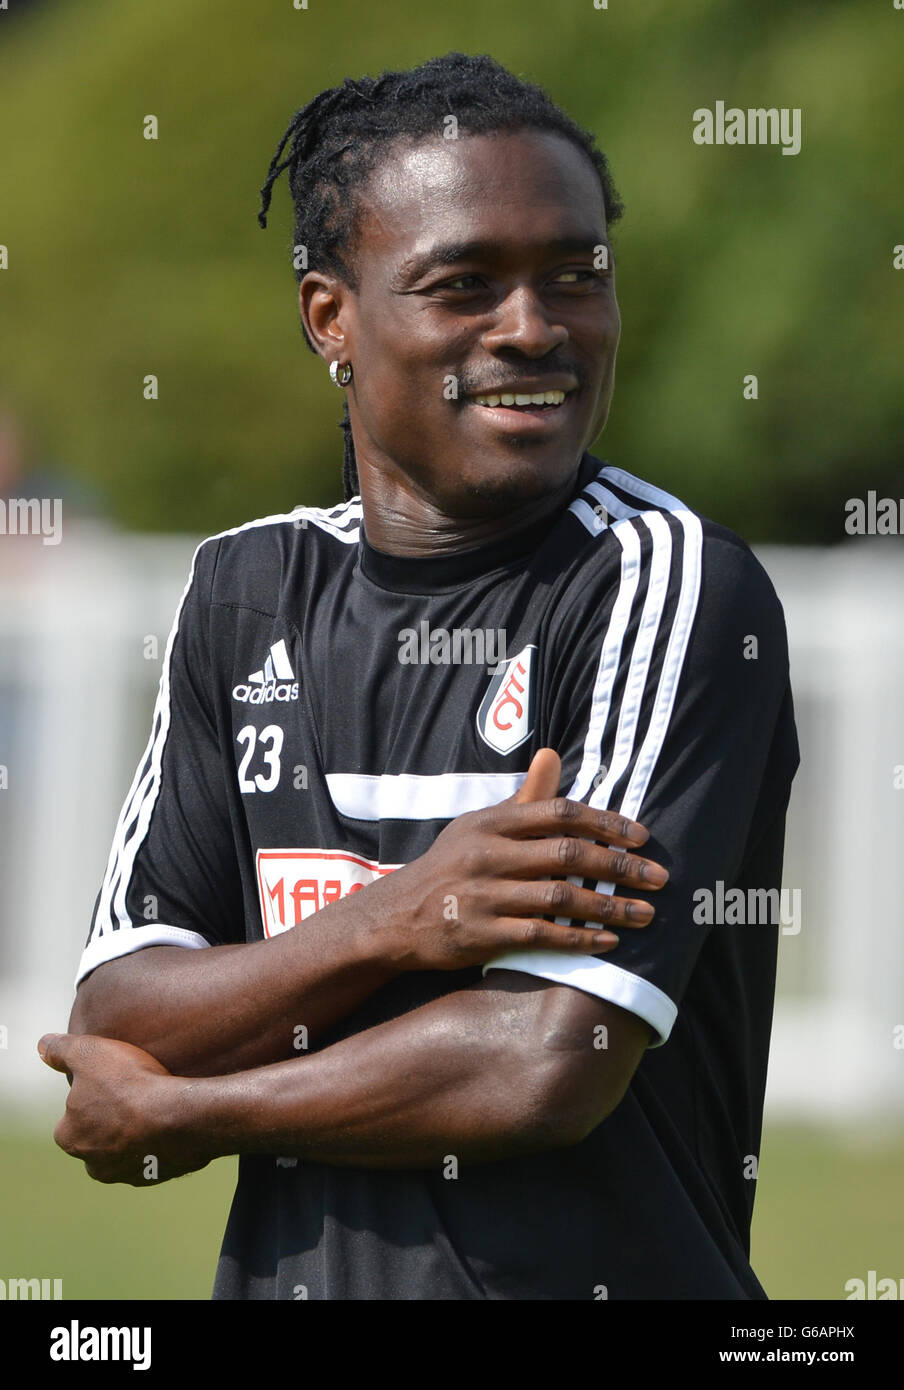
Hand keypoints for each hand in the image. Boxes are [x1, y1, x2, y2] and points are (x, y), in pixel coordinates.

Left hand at [38, 1032, 210, 1184]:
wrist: (179, 1117)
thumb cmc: (129, 1085)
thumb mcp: (90, 1052)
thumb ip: (61, 1049)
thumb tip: (42, 1045)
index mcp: (69, 1137)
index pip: (72, 1116)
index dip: (92, 1095)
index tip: (112, 1081)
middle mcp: (93, 1164)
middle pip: (98, 1137)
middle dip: (112, 1120)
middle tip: (134, 1093)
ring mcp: (126, 1174)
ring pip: (126, 1151)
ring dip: (136, 1134)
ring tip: (156, 1106)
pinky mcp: (156, 1177)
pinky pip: (155, 1159)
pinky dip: (160, 1143)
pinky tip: (172, 1121)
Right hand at [364, 747, 667, 971]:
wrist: (394, 917)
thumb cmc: (448, 866)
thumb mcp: (478, 825)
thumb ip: (524, 798)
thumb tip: (553, 754)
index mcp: (492, 823)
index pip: (559, 813)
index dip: (605, 823)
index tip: (642, 838)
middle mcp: (488, 855)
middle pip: (566, 854)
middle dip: (619, 867)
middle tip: (660, 878)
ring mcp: (483, 895)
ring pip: (559, 897)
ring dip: (609, 907)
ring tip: (646, 914)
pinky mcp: (481, 935)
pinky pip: (540, 936)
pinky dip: (578, 939)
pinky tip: (607, 942)